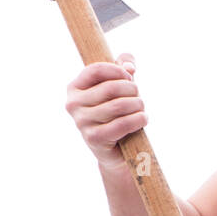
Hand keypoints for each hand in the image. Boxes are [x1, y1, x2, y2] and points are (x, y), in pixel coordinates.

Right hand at [65, 53, 146, 171]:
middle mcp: (73, 104)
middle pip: (112, 88)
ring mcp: (81, 122)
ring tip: (141, 110)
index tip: (129, 78)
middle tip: (138, 98)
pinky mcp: (94, 138)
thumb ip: (124, 67)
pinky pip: (122, 124)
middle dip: (133, 91)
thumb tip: (129, 66)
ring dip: (138, 106)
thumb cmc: (117, 113)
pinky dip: (138, 120)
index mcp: (75, 88)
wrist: (115, 149)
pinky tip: (142, 119)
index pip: (97, 70)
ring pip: (119, 105)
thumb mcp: (119, 87)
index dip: (118, 71)